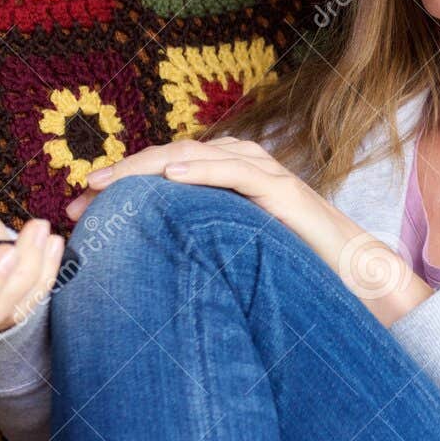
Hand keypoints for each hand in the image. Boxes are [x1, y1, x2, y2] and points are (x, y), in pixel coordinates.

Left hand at [65, 138, 434, 323]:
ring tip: (111, 182)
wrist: (361, 285)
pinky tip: (173, 176)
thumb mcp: (234, 268)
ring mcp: (269, 178)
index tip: (79, 211)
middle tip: (80, 200)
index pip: (166, 173)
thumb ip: (197, 260)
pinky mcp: (288, 193)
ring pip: (201, 155)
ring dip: (151, 165)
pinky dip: (205, 168)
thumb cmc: (298, 279)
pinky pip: (241, 172)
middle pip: (174, 157)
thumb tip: (141, 284)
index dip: (123, 185)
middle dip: (124, 174)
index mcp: (230, 188)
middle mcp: (247, 172)